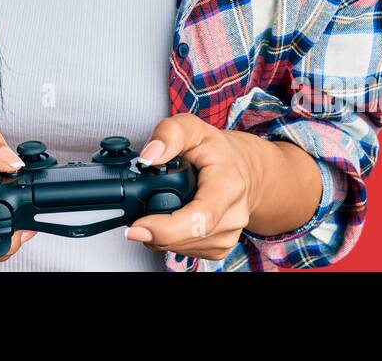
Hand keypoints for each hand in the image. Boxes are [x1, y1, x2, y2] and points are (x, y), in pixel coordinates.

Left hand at [123, 113, 268, 261]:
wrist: (243, 168)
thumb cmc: (216, 149)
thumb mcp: (192, 128)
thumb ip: (168, 134)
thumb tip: (149, 157)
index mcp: (228, 185)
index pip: (198, 219)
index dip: (165, 229)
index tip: (137, 227)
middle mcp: (233, 215)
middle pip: (184, 237)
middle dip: (154, 228)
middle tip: (139, 211)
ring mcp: (229, 235)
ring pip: (181, 248)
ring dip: (161, 234)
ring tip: (159, 207)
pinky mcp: (221, 247)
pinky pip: (187, 252)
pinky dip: (171, 240)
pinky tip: (172, 219)